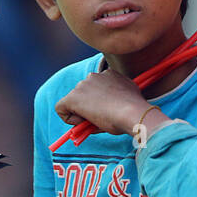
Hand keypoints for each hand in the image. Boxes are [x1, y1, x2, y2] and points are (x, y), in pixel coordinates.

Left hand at [55, 67, 170, 135]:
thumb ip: (115, 101)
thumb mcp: (126, 101)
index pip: (97, 87)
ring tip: (95, 121)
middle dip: (89, 106)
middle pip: (84, 93)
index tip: (107, 112)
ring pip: (74, 101)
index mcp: (109, 74)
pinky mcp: (73, 97)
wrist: (132, 113)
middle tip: (99, 119)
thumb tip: (102, 114)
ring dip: (81, 112)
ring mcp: (82, 85)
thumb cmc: (134, 110)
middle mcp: (94, 76)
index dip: (99, 101)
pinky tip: (82, 123)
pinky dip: (68, 118)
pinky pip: (62, 108)